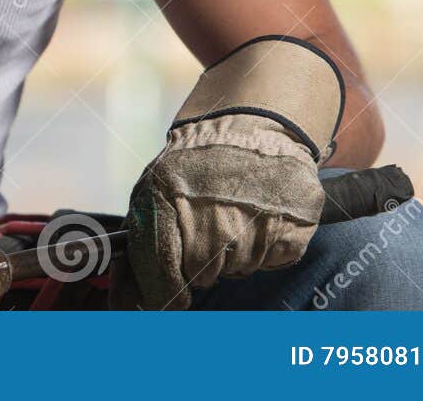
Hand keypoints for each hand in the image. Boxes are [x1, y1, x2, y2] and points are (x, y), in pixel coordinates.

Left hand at [108, 35, 342, 309]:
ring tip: (235, 211)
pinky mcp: (294, 229)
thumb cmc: (202, 158)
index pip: (163, 276)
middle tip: (206, 230)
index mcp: (171, 203)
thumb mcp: (158, 187)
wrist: (259, 120)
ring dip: (233, 252)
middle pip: (201, 275)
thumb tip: (128, 301)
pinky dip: (266, 245)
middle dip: (198, 263)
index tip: (169, 298)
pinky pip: (272, 259)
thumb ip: (144, 241)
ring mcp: (257, 225)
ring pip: (238, 269)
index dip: (163, 293)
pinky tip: (260, 213)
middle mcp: (215, 218)